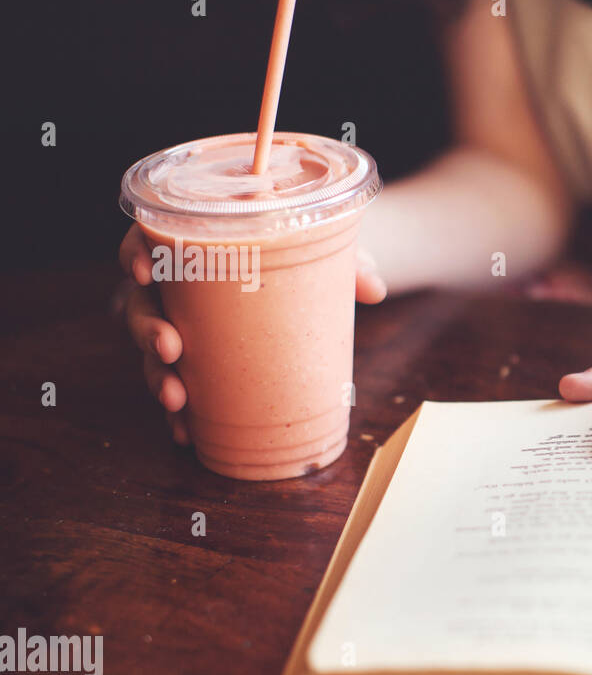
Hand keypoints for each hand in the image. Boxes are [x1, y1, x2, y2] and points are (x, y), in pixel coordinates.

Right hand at [113, 225, 387, 444]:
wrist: (313, 280)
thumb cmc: (305, 258)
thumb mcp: (324, 254)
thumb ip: (346, 265)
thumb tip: (375, 290)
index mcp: (193, 246)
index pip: (146, 242)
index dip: (134, 254)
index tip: (145, 270)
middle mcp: (176, 288)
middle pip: (138, 303)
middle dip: (146, 328)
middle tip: (171, 346)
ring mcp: (181, 327)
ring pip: (151, 351)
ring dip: (157, 376)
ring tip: (178, 398)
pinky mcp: (197, 363)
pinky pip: (176, 386)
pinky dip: (177, 412)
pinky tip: (185, 432)